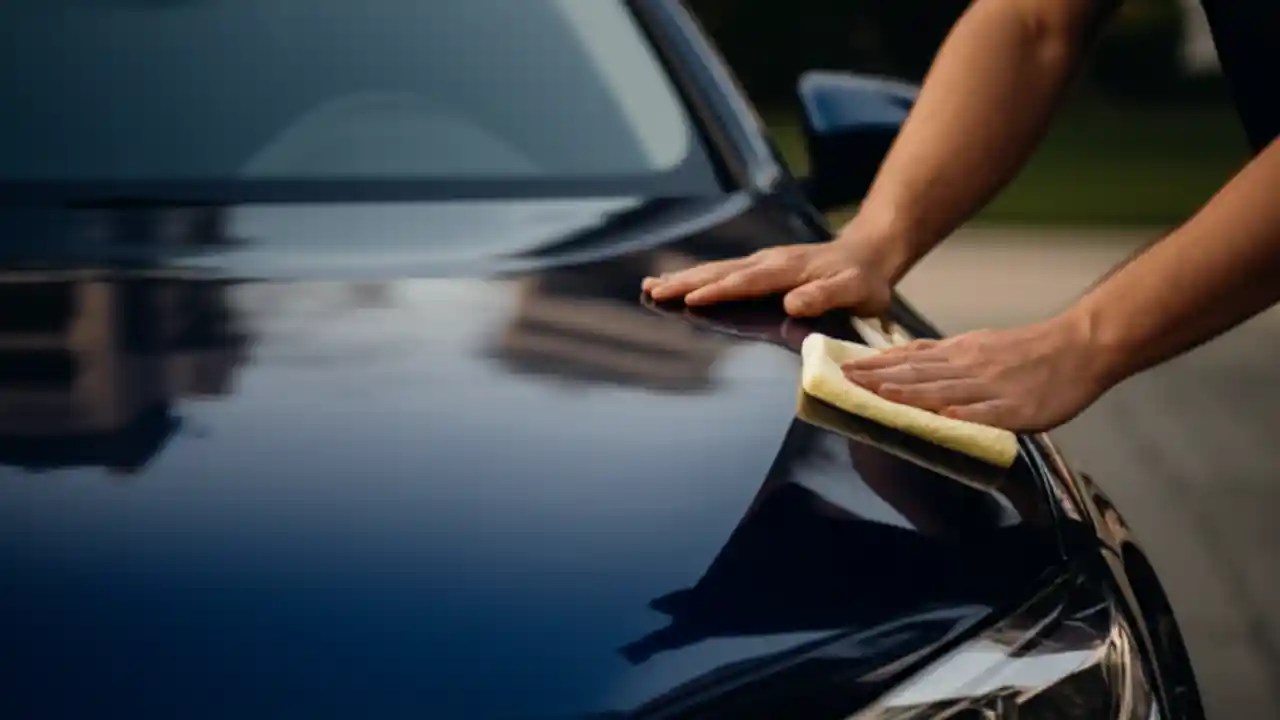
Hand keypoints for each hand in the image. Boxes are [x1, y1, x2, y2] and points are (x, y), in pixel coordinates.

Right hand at [641, 238, 898, 317]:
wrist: (869, 252)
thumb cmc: (863, 279)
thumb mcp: (855, 290)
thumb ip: (825, 295)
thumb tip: (793, 304)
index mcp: (786, 269)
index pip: (746, 281)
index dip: (718, 290)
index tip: (689, 298)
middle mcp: (767, 262)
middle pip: (720, 272)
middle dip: (685, 281)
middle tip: (652, 291)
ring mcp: (761, 262)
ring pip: (716, 270)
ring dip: (683, 277)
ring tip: (650, 286)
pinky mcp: (758, 267)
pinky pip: (722, 272)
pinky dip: (695, 276)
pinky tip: (675, 282)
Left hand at [841, 313, 1112, 431]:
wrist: (1076, 347)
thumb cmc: (1022, 351)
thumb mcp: (975, 345)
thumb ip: (939, 356)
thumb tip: (898, 360)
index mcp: (958, 353)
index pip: (910, 360)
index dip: (876, 365)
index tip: (845, 369)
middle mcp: (968, 368)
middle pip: (919, 373)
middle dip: (880, 378)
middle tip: (847, 381)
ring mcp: (992, 387)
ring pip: (946, 390)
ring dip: (912, 393)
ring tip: (881, 394)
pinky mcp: (1017, 407)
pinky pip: (989, 413)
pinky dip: (966, 414)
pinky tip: (945, 416)